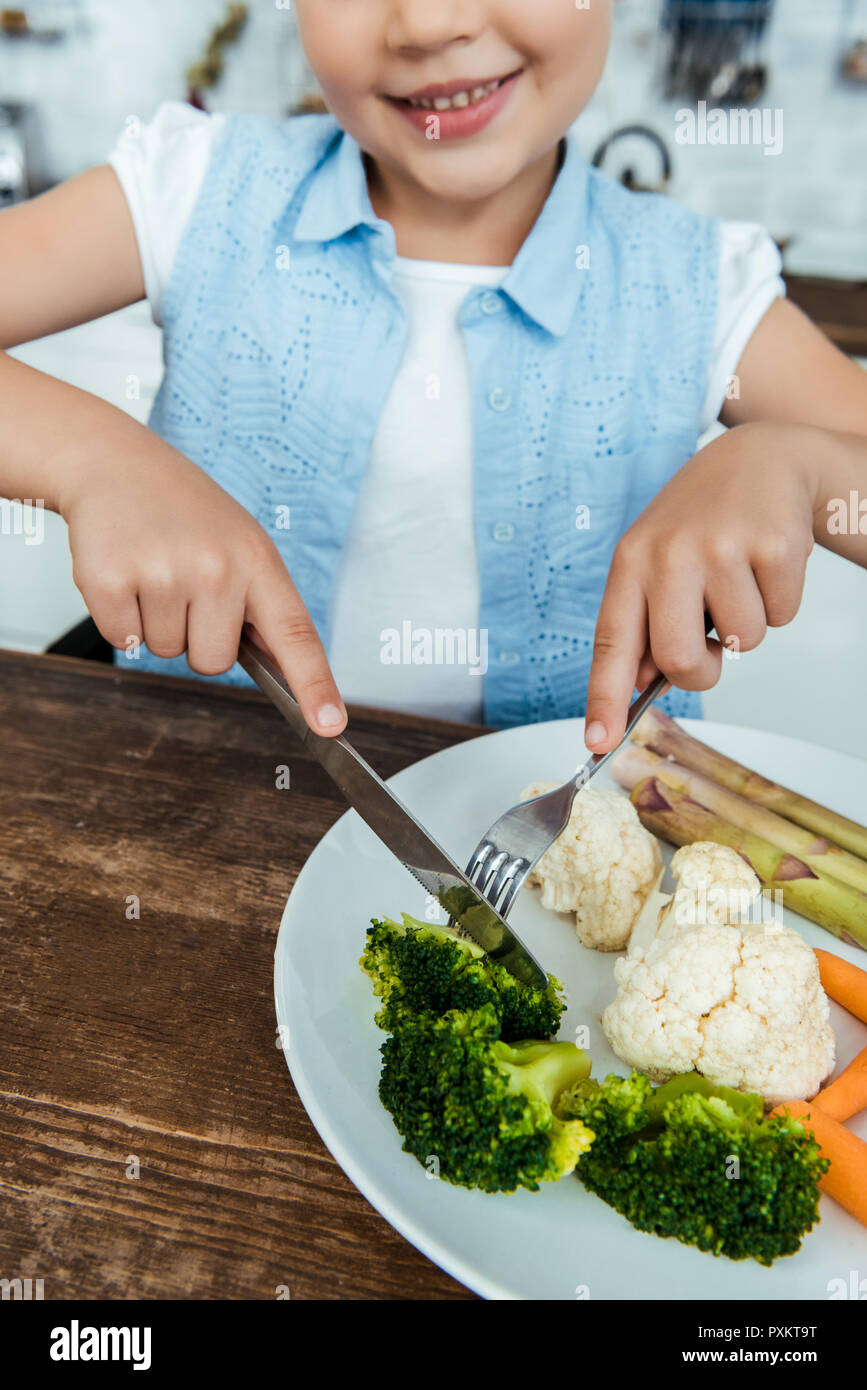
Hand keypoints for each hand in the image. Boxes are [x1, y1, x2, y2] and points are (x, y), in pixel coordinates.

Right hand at [61, 439, 347, 736]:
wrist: (116, 464)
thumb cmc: (186, 514)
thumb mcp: (241, 546)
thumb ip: (262, 607)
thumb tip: (286, 678)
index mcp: (259, 562)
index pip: (295, 635)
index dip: (315, 685)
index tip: (330, 724)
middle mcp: (217, 568)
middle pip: (213, 663)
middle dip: (197, 638)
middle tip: (185, 585)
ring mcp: (164, 573)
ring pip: (167, 653)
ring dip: (158, 623)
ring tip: (155, 570)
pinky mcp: (111, 580)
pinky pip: (124, 642)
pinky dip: (121, 618)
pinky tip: (127, 574)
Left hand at [584, 422, 815, 752]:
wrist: (758, 459)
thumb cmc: (700, 523)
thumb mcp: (656, 561)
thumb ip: (645, 622)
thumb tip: (639, 686)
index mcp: (631, 563)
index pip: (611, 642)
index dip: (604, 697)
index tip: (597, 740)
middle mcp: (670, 554)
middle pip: (679, 660)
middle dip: (701, 671)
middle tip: (711, 645)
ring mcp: (723, 547)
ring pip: (742, 644)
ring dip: (747, 627)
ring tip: (740, 578)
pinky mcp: (774, 545)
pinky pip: (781, 617)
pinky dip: (780, 603)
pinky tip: (765, 564)